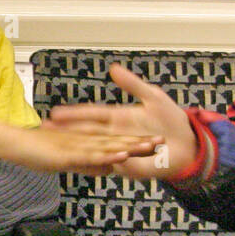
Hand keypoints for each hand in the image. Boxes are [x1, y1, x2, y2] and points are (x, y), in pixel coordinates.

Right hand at [0, 117, 161, 174]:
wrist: (10, 142)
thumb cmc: (31, 150)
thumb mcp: (65, 161)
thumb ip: (86, 164)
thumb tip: (104, 170)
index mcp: (83, 140)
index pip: (112, 140)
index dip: (131, 140)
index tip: (151, 141)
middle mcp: (83, 140)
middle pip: (115, 140)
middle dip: (138, 141)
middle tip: (161, 140)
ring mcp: (76, 145)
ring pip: (108, 146)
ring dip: (129, 145)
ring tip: (150, 145)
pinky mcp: (67, 153)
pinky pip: (90, 155)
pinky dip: (106, 156)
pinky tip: (120, 157)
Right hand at [42, 63, 196, 179]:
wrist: (189, 142)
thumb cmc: (171, 120)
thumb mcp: (152, 97)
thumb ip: (132, 84)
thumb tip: (113, 69)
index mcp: (116, 119)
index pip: (89, 116)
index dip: (72, 115)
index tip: (54, 114)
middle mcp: (115, 137)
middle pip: (86, 135)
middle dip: (66, 134)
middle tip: (45, 132)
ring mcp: (123, 152)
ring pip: (97, 152)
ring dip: (79, 150)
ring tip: (61, 150)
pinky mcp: (134, 166)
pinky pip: (119, 166)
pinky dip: (108, 162)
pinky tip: (93, 160)